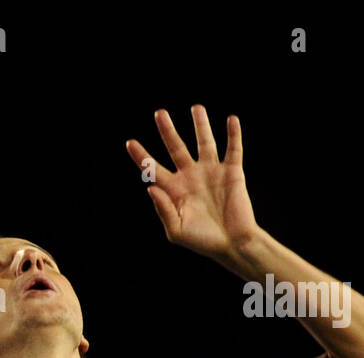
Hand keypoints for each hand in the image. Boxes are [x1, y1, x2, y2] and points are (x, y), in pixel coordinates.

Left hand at [125, 106, 258, 259]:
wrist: (232, 244)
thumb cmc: (202, 241)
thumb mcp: (176, 231)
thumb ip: (163, 210)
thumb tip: (150, 187)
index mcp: (173, 190)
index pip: (153, 168)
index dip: (141, 156)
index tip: (129, 142)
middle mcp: (190, 176)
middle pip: (176, 148)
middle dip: (167, 130)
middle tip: (159, 113)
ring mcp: (211, 172)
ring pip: (204, 142)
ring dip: (200, 125)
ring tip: (196, 108)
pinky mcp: (232, 172)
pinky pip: (233, 149)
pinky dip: (233, 134)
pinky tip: (231, 120)